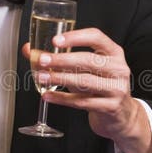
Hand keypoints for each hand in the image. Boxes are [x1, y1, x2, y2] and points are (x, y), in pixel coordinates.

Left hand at [21, 28, 151, 152]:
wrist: (121, 115)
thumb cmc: (100, 86)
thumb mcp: (86, 69)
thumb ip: (60, 58)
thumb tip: (29, 50)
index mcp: (114, 53)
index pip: (96, 37)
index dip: (75, 37)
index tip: (55, 41)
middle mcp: (118, 68)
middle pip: (88, 60)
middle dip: (62, 60)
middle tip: (42, 60)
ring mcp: (116, 88)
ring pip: (85, 81)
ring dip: (59, 79)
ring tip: (41, 77)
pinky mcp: (110, 107)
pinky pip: (82, 102)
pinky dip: (62, 98)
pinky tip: (47, 95)